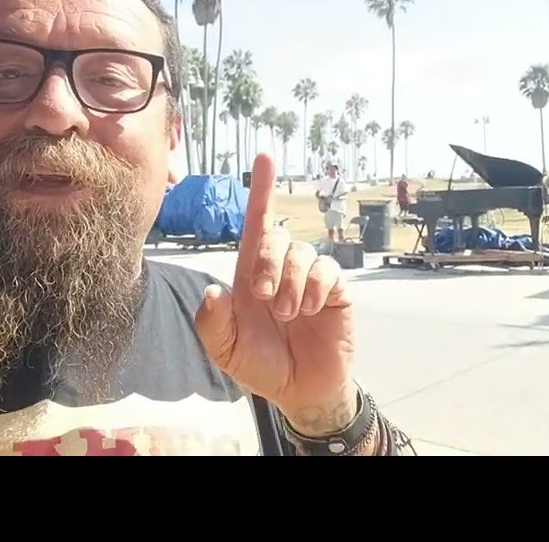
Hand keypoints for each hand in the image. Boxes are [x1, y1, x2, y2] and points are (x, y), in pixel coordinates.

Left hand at [195, 154, 356, 436]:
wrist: (300, 391)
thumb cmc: (261, 366)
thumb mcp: (226, 351)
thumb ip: (213, 324)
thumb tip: (213, 292)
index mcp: (250, 276)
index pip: (255, 226)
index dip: (261, 191)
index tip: (265, 158)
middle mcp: (280, 270)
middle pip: (276, 236)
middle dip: (268, 261)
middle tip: (266, 298)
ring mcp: (309, 278)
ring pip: (302, 252)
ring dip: (292, 282)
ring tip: (289, 314)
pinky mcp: (336, 291)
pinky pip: (328, 270)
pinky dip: (317, 287)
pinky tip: (311, 310)